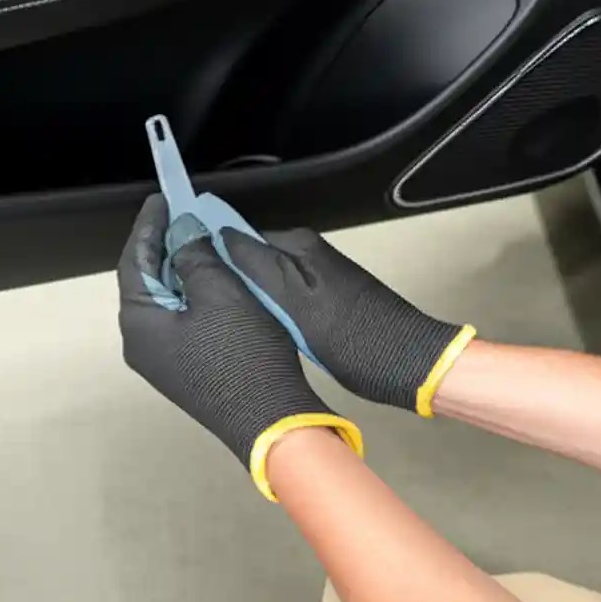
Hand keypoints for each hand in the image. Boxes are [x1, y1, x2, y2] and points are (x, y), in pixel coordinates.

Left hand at [117, 195, 362, 500]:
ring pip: (164, 302)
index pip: (135, 261)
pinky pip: (180, 321)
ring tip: (200, 239)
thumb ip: (195, 255)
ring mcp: (162, 362)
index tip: (163, 198)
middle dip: (163, 246)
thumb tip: (181, 231)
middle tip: (183, 214)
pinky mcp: (186, 371)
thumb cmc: (243, 353)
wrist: (271, 421)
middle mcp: (140, 344)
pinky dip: (192, 295)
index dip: (150, 226)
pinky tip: (212, 280)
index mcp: (139, 322)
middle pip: (146, 282)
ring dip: (181, 270)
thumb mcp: (221, 292)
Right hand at [222, 228, 475, 415]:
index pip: (240, 240)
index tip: (193, 286)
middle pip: (253, 263)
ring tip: (233, 326)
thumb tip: (221, 236)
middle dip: (233, 284)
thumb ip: (259, 268)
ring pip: (268, 285)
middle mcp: (308, 254)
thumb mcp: (297, 302)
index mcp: (299, 246)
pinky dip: (273, 316)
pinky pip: (285, 302)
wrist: (407, 364)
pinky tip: (263, 335)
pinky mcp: (326, 302)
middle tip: (210, 313)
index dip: (216, 260)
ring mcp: (319, 278)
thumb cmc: (351, 337)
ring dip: (253, 303)